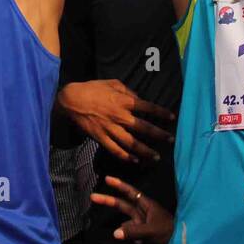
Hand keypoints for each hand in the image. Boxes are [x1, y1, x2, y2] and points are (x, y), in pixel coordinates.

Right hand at [57, 79, 174, 162]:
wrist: (71, 100)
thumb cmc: (92, 88)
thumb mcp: (112, 83)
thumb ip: (127, 91)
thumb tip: (139, 98)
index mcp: (124, 101)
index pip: (148, 107)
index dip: (161, 113)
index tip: (172, 117)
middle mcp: (120, 116)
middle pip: (144, 128)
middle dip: (159, 135)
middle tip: (171, 140)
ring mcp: (110, 129)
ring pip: (131, 143)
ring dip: (145, 151)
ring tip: (156, 157)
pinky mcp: (101, 138)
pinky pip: (115, 150)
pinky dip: (126, 157)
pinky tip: (135, 160)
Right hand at [91, 176, 174, 243]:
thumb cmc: (169, 233)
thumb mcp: (151, 231)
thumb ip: (133, 232)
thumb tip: (115, 233)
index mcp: (147, 206)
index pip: (131, 193)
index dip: (119, 185)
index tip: (107, 178)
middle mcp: (142, 213)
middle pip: (122, 205)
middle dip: (109, 201)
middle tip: (92, 197)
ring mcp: (142, 224)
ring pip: (127, 226)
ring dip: (127, 232)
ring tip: (140, 241)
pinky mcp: (143, 235)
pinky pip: (131, 236)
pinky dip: (133, 241)